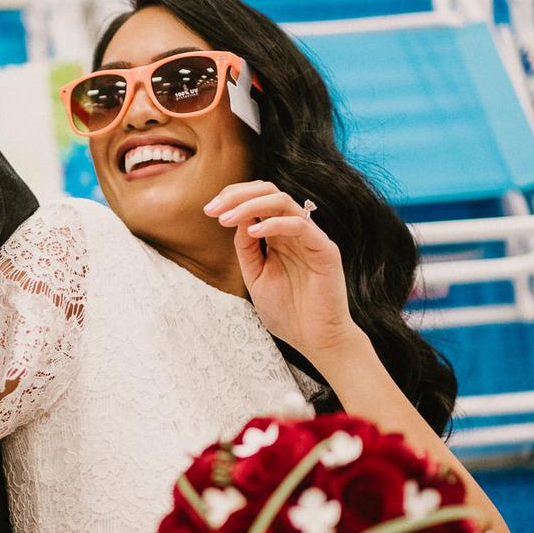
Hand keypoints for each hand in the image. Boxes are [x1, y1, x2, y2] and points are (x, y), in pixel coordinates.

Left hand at [205, 181, 365, 365]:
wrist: (316, 341)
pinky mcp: (325, 250)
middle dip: (237, 195)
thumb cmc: (288, 313)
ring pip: (283, 201)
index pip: (258, 200)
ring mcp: (311, 238)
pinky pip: (300, 225)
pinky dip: (274, 224)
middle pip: (269, 192)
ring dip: (250, 205)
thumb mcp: (256, 276)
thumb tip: (233, 219)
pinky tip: (253, 233)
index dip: (232, 198)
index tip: (208, 210)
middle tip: (212, 209)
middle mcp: (295, 231)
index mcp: (279, 236)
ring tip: (226, 219)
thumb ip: (247, 249)